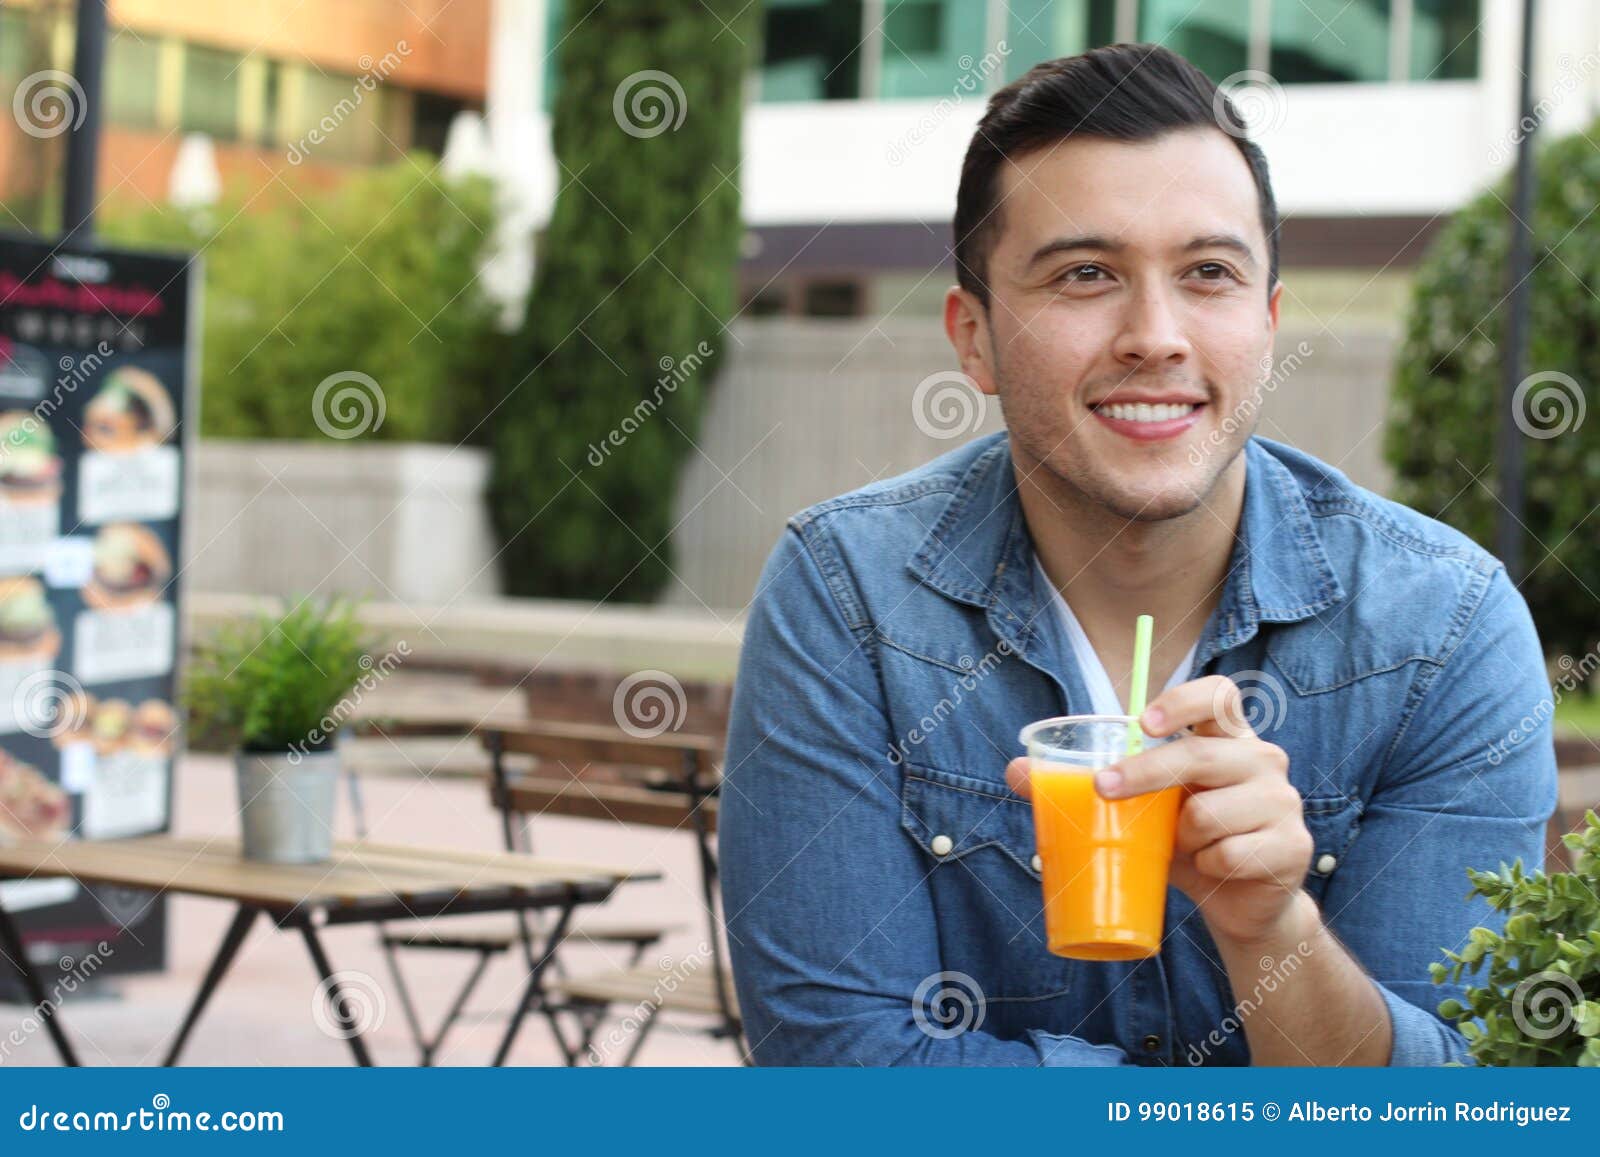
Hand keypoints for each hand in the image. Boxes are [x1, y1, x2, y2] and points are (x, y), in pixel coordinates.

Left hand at [1005, 675, 1314, 947]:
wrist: (1242, 904)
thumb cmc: (1187, 842)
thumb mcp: (1140, 808)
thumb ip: (1085, 782)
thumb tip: (1014, 771)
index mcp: (1229, 738)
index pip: (1219, 694)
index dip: (1184, 701)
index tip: (1146, 724)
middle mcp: (1263, 760)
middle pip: (1202, 754)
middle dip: (1146, 773)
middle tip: (1104, 789)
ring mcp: (1283, 802)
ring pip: (1210, 812)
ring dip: (1182, 836)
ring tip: (1184, 844)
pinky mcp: (1292, 847)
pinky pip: (1231, 854)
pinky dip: (1208, 868)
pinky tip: (1214, 869)